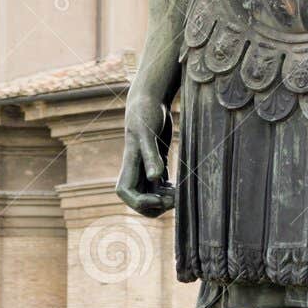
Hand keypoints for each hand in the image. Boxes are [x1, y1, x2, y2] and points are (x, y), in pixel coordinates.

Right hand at [115, 93, 174, 217]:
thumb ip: (150, 156)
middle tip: (175, 198)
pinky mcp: (156, 164)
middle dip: (156, 206)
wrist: (150, 101)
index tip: (160, 198)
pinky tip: (181, 186)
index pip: (126, 193)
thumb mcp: (148, 133)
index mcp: (129, 164)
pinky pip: (160, 186)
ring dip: (165, 200)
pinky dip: (170, 191)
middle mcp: (136, 169)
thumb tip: (154, 178)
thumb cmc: (146, 114)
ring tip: (181, 192)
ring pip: (152, 196)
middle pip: (139, 201)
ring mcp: (146, 168)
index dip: (140, 203)